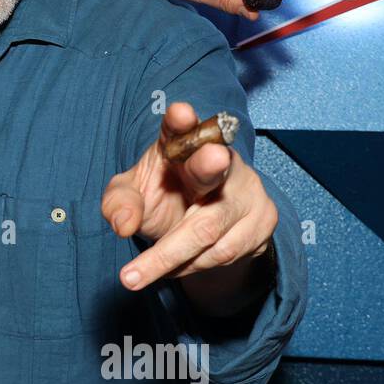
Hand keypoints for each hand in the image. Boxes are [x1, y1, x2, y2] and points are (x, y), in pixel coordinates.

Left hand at [101, 102, 276, 306]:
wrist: (198, 225)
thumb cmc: (162, 195)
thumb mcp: (131, 195)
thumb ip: (119, 203)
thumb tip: (123, 225)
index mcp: (180, 142)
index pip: (179, 128)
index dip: (180, 120)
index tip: (179, 112)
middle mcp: (220, 158)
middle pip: (212, 169)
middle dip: (210, 166)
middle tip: (213, 157)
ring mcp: (247, 189)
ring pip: (210, 229)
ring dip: (172, 257)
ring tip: (141, 271)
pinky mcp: (264, 218)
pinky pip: (225, 251)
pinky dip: (193, 264)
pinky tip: (178, 263)